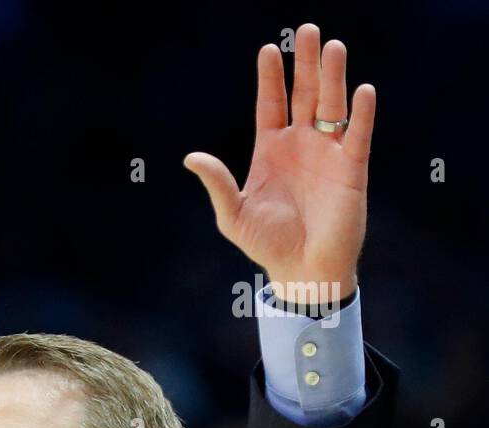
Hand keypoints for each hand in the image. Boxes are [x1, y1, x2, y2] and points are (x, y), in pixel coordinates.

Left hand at [184, 23, 375, 305]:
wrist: (302, 271)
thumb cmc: (267, 244)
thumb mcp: (234, 214)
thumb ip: (217, 183)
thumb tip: (191, 157)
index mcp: (270, 151)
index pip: (270, 104)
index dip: (270, 78)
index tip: (268, 49)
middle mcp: (301, 145)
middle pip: (304, 94)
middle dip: (305, 63)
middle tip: (307, 30)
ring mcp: (327, 154)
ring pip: (332, 106)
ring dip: (332, 76)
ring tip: (332, 46)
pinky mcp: (352, 169)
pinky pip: (357, 135)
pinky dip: (360, 114)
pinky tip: (362, 91)